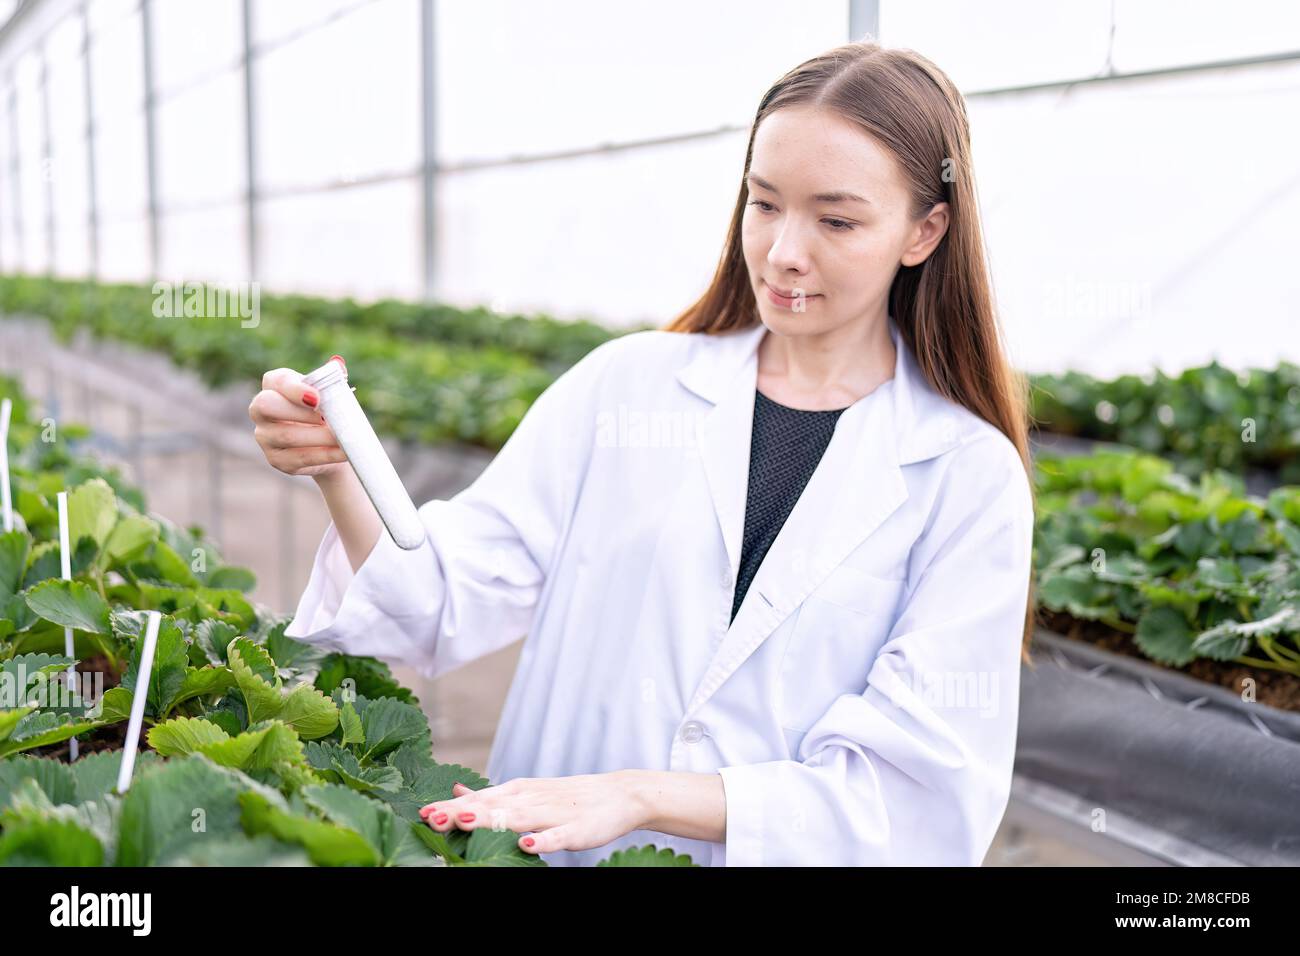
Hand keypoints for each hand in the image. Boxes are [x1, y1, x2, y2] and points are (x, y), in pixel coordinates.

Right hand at [249, 366, 349, 478]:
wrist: (330, 444)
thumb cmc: (327, 411)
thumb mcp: (330, 393)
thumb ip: (331, 379)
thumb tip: (337, 366)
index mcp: (274, 386)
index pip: (276, 381)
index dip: (294, 388)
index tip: (317, 397)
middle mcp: (260, 410)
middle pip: (266, 405)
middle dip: (298, 412)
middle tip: (327, 418)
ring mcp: (265, 436)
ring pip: (286, 435)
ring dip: (319, 436)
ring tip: (343, 437)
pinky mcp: (277, 459)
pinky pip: (299, 458)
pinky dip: (324, 455)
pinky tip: (342, 452)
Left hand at [418, 773, 646, 855]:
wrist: (618, 794)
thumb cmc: (567, 798)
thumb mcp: (526, 792)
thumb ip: (491, 796)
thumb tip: (456, 791)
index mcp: (517, 792)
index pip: (478, 799)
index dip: (450, 808)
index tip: (421, 813)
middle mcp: (531, 799)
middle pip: (491, 806)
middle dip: (459, 812)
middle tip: (430, 817)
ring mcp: (553, 814)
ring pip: (518, 818)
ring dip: (491, 820)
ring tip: (464, 822)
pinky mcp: (576, 829)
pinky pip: (557, 836)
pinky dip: (542, 841)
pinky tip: (525, 845)